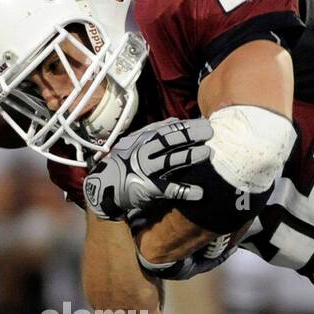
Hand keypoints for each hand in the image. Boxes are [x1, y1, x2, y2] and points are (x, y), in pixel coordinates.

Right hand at [82, 118, 212, 220]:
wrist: (104, 188)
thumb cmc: (123, 163)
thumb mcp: (134, 143)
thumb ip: (155, 132)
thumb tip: (176, 121)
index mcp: (141, 140)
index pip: (166, 130)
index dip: (185, 126)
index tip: (203, 124)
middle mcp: (143, 153)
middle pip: (169, 141)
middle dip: (190, 135)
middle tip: (209, 132)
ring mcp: (145, 170)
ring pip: (170, 161)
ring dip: (189, 157)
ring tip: (207, 154)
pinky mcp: (148, 189)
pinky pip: (169, 189)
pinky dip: (185, 191)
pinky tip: (199, 192)